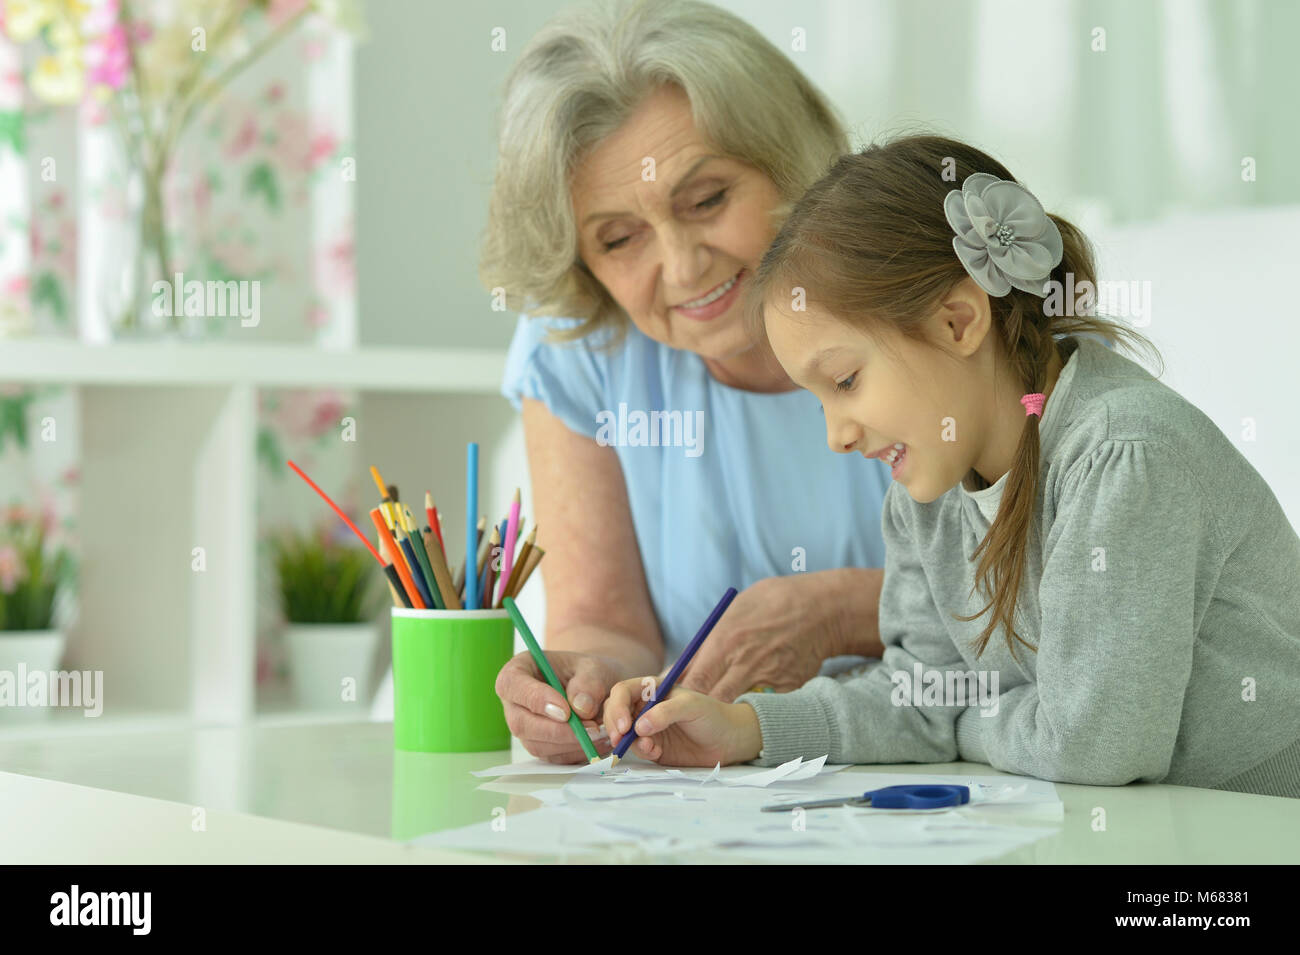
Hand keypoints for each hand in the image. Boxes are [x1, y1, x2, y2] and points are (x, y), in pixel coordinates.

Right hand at [495, 650, 621, 762]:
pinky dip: (576, 753)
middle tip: (590, 728)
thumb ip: (588, 683)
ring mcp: (525, 727)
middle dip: (557, 730)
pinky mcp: (539, 745)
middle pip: (521, 722)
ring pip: (537, 745)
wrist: (595, 688)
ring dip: (570, 743)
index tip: (566, 711)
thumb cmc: (587, 672)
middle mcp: (515, 701)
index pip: (512, 684)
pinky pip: (552, 757)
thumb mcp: (593, 667)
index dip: (536, 699)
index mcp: (518, 670)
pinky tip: (596, 742)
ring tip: (599, 732)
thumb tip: (581, 708)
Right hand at [603, 677, 761, 766]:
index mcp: (652, 689)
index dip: (618, 707)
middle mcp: (645, 707)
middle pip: (615, 712)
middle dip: (614, 726)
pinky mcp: (653, 746)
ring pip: (623, 733)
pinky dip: (642, 752)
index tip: (624, 725)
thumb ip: (665, 713)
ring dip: (630, 742)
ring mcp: (647, 727)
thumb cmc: (712, 715)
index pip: (623, 692)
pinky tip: (657, 752)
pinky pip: (637, 749)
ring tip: (650, 747)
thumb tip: (638, 727)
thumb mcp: (691, 706)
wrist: (728, 741)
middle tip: (621, 739)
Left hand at [679, 572, 850, 701]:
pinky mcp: (786, 688)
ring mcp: (767, 678)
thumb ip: (708, 642)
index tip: (671, 700)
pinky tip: (749, 702)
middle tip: (689, 712)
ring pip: (735, 708)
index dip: (678, 696)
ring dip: (724, 712)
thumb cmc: (771, 603)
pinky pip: (763, 705)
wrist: (820, 608)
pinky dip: (753, 707)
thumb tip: (682, 665)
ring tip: (717, 712)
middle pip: (711, 700)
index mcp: (726, 641)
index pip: (693, 682)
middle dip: (697, 709)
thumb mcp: (732, 613)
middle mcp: (744, 663)